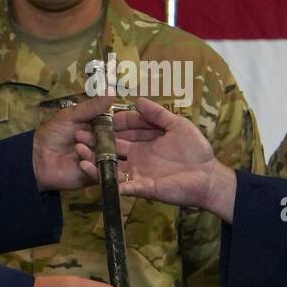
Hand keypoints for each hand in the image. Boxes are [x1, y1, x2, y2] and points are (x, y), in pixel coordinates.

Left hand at [32, 95, 117, 190]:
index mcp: (100, 128)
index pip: (116, 125)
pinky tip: (80, 162)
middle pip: (114, 142)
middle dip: (100, 138)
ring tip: (76, 147)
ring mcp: (99, 160)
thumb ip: (91, 107)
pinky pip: (100, 173)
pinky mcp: (94, 176)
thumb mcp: (71, 116)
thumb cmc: (53, 133)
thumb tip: (111, 92)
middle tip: (80, 135)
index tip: (116, 121)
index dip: (117, 123)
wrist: (37, 157)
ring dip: (92, 151)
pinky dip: (92, 168)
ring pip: (107, 157)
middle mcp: (103, 144)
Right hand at [74, 97, 237, 220]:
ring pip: (112, 167)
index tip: (97, 118)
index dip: (110, 124)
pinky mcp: (143, 187)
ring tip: (80, 153)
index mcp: (145, 141)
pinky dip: (110, 183)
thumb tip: (137, 99)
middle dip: (96, 142)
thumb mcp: (178, 125)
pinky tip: (97, 176)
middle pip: (112, 148)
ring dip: (95, 161)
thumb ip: (158, 114)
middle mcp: (138, 157)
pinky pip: (123, 186)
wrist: (208, 176)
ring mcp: (139, 173)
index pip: (123, 130)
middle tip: (78, 134)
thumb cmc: (196, 149)